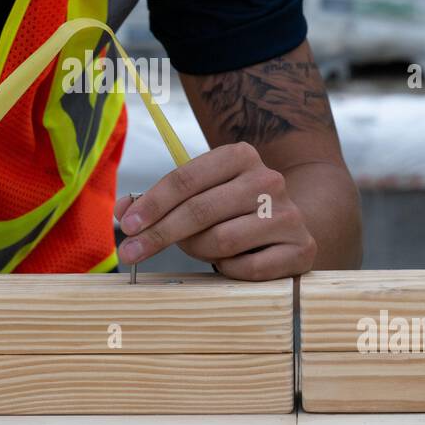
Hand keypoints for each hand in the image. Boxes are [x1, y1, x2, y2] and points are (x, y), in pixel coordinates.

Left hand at [114, 142, 316, 280]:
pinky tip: (230, 262)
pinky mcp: (301, 248)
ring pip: (221, 241)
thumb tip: (123, 210)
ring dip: (199, 251)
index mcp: (240, 155)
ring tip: (199, 249)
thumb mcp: (198, 194)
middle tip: (131, 253)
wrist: (289, 224)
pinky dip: (228, 270)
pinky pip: (247, 268)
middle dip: (160, 234)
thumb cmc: (230, 210)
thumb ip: (158, 201)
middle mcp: (268, 179)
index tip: (127, 226)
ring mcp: (288, 214)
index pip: (185, 178)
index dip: (152, 204)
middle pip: (200, 211)